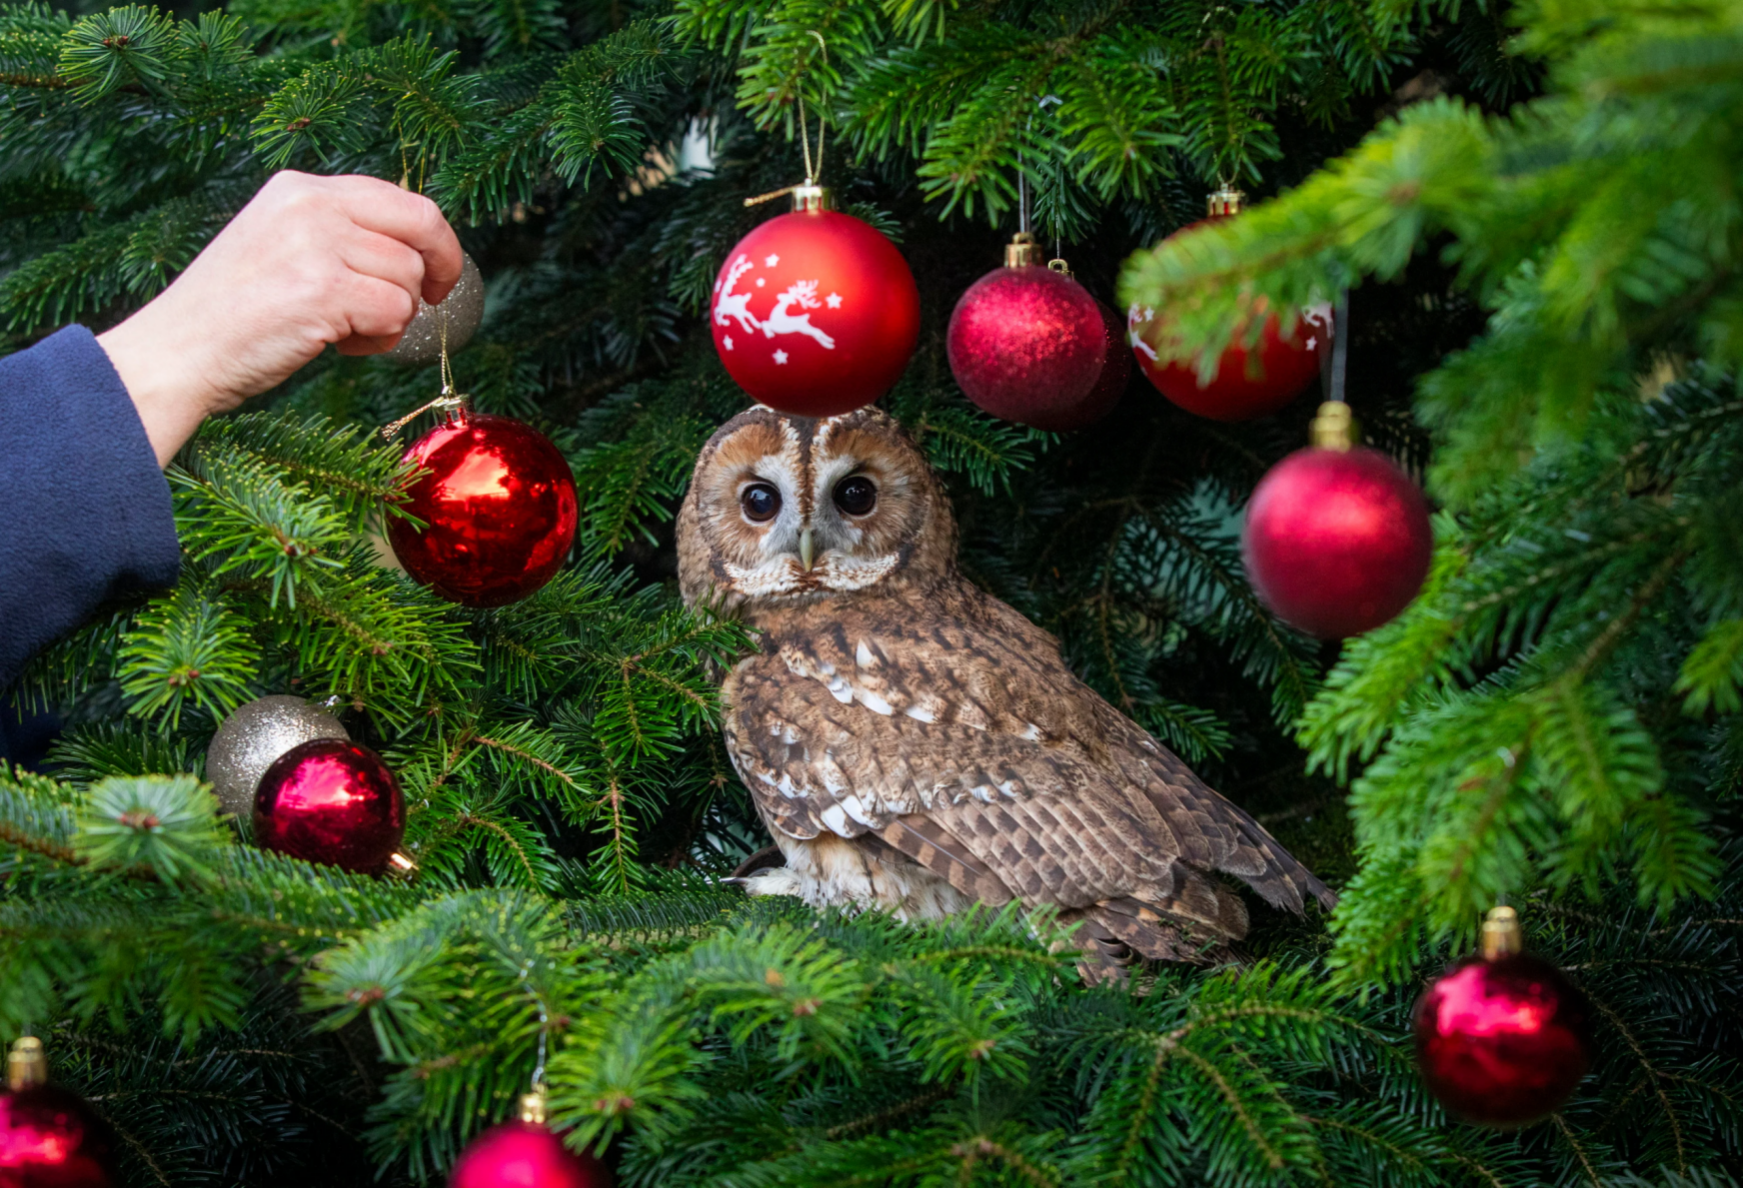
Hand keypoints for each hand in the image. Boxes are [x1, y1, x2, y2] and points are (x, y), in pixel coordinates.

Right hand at [97, 171, 463, 466]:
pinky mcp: (324, 289)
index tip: (436, 271)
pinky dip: (379, 339)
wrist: (177, 354)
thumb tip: (414, 250)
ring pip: (408, 277)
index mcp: (299, 189)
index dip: (433, 237)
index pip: (400, 196)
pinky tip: (338, 344)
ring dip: (392, 316)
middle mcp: (310, 204)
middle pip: (422, 224)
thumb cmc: (233, 314)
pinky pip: (395, 313)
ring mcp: (317, 244)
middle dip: (442, 266)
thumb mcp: (282, 246)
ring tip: (344, 331)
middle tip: (432, 300)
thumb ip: (338, 235)